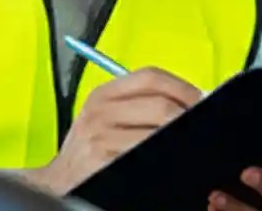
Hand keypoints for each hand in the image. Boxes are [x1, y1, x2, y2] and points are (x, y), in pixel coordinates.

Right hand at [24, 67, 203, 195]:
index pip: (150, 77)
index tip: (202, 100)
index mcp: (102, 95)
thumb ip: (138, 106)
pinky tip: (171, 162)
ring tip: (191, 145)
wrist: (55, 185)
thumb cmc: (87, 155)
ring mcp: (101, 138)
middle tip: (206, 127)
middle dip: (191, 116)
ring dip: (184, 139)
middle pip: (161, 104)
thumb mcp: (102, 120)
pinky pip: (151, 155)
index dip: (183, 87)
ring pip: (160, 131)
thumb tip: (192, 100)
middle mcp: (99, 112)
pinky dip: (169, 158)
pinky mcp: (105, 162)